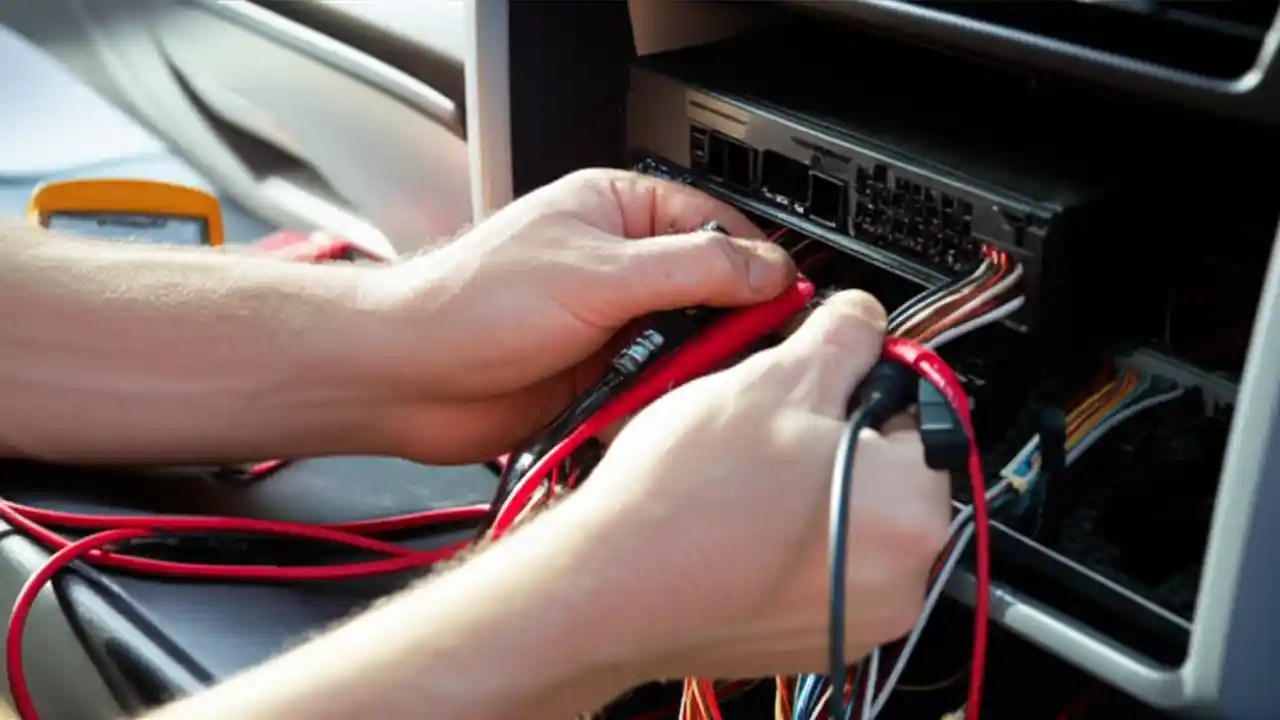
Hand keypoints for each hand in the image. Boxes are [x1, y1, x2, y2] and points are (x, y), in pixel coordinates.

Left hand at [363, 168, 794, 461]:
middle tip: (748, 351)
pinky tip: (662, 406)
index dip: (756, 261)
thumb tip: (766, 269)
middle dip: (727, 322)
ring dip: (693, 366)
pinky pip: (657, 385)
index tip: (785, 298)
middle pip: (709, 290)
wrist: (408, 379)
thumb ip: (690, 269)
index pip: (716, 225)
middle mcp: (619, 265)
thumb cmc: (474, 304)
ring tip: (697, 382)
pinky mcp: (601, 375)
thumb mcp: (598, 274)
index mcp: (618, 211)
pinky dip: (665, 397)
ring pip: (687, 343)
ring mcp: (611, 322)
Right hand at [555, 290, 951, 678]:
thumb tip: (863, 319)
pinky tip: (733, 523)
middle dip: (833, 443)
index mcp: (914, 510)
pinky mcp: (810, 643)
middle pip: (884, 475)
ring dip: (807, 493)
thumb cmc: (687, 501)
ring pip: (847, 524)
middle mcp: (902, 580)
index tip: (817, 385)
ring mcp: (857, 622)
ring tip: (741, 478)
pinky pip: (814, 574)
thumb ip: (843, 335)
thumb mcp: (773, 379)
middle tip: (766, 430)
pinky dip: (783, 545)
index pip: (917, 416)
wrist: (607, 590)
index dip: (860, 387)